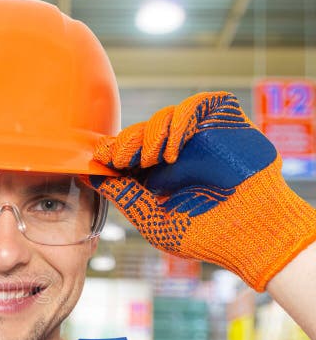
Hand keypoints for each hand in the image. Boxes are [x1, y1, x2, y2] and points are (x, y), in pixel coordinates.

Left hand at [82, 92, 315, 290]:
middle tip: (119, 157)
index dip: (111, 151)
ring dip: (149, 134)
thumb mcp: (151, 218)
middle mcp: (177, 153)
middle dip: (125, 142)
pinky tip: (171, 152)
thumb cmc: (202, 234)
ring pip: (165, 116)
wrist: (248, 235)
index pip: (127, 153)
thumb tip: (91, 176)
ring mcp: (200, 137)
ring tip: (149, 159)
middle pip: (141, 132)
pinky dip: (180, 121)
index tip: (99, 157)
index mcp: (156, 175)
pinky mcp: (225, 123)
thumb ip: (123, 196)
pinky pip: (198, 104)